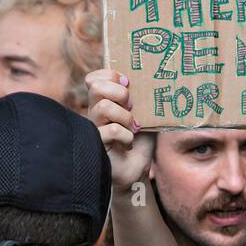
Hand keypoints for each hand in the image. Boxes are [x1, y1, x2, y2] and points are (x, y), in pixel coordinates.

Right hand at [86, 67, 155, 188]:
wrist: (138, 169)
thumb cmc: (140, 141)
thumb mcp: (145, 114)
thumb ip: (143, 97)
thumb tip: (151, 80)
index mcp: (103, 101)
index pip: (94, 78)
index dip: (110, 76)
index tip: (128, 84)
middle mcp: (94, 111)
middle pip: (96, 87)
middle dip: (120, 94)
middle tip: (132, 108)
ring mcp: (93, 127)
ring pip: (104, 107)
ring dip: (125, 117)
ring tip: (133, 128)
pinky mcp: (96, 143)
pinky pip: (112, 130)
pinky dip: (126, 137)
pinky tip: (128, 144)